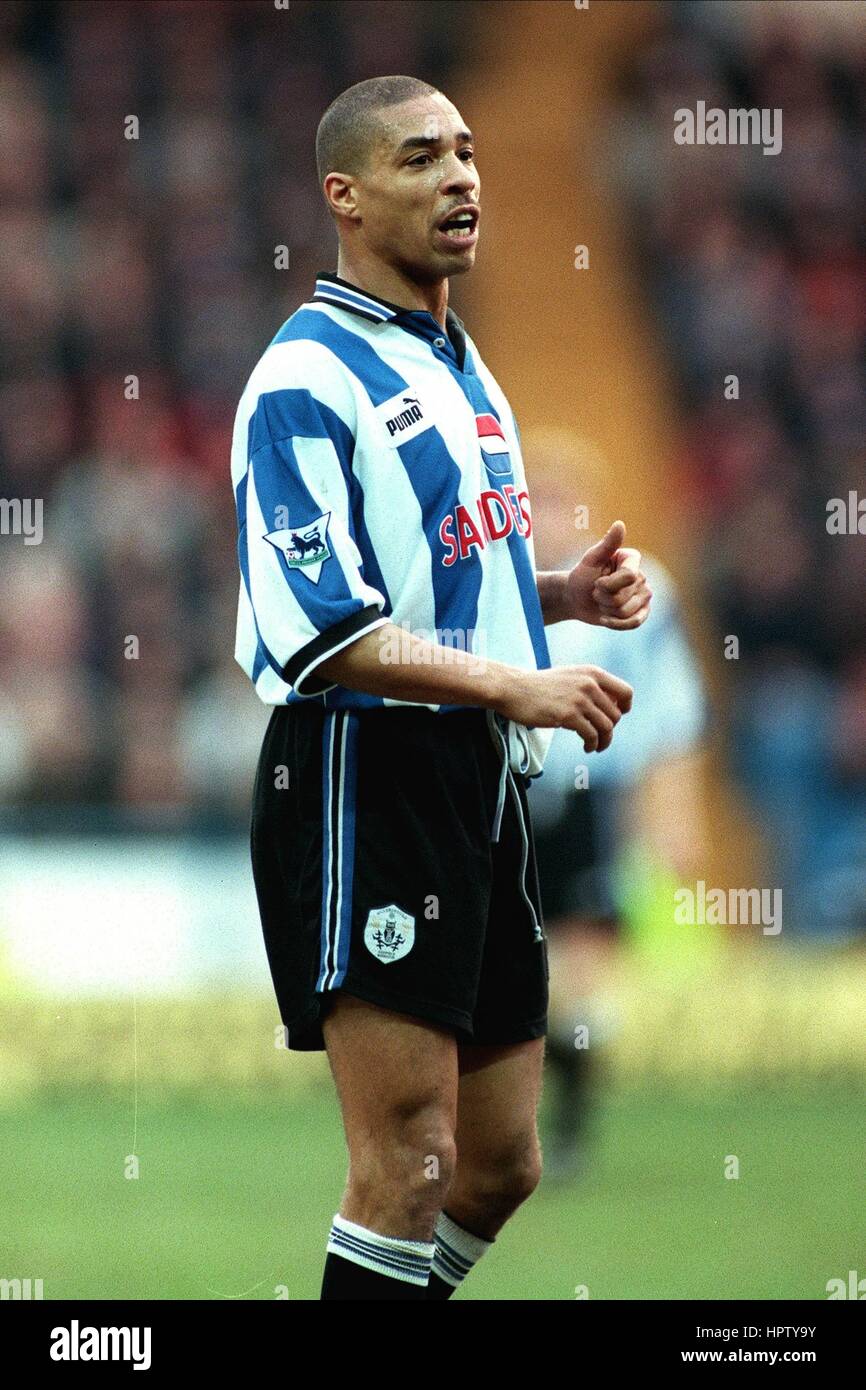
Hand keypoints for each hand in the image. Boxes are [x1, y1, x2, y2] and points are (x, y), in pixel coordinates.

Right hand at [500, 665, 632, 752]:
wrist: (514, 688)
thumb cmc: (539, 685)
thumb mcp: (570, 677)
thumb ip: (590, 686)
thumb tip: (609, 705)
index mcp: (592, 673)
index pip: (625, 692)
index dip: (625, 707)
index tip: (618, 716)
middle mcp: (589, 684)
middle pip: (616, 714)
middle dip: (610, 730)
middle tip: (600, 737)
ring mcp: (579, 699)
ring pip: (606, 727)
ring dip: (603, 741)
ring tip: (595, 746)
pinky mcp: (568, 715)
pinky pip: (591, 735)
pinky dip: (592, 744)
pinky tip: (587, 747)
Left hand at [564, 520, 651, 628]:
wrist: (576, 598)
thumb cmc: (582, 576)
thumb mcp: (591, 559)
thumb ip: (607, 544)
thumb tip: (620, 524)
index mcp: (632, 560)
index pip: (629, 576)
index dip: (607, 584)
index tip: (596, 581)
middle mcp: (642, 576)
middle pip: (624, 597)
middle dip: (603, 598)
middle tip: (597, 592)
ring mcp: (644, 596)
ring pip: (626, 612)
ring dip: (607, 610)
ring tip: (602, 602)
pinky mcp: (642, 612)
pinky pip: (634, 623)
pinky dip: (616, 624)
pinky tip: (605, 618)